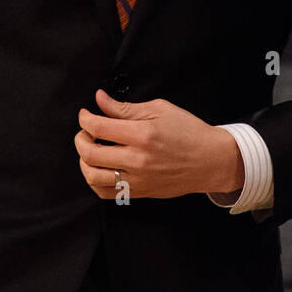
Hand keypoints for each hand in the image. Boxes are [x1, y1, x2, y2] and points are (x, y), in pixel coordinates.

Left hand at [75, 89, 243, 199]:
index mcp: (142, 134)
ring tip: (90, 150)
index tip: (85, 114)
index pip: (98, 127)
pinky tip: (100, 168)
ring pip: (93, 176)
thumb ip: (125, 108)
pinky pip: (105, 192)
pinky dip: (95, 181)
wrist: (210, 161)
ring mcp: (137, 179)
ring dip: (84, 161)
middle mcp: (137, 159)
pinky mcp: (139, 192)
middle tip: (85, 131)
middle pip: (90, 153)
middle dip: (80, 139)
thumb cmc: (188, 132)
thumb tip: (100, 99)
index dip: (85, 118)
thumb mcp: (159, 110)